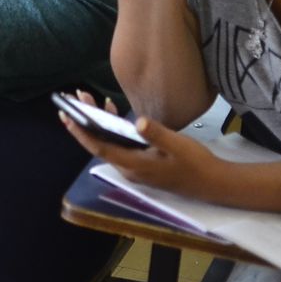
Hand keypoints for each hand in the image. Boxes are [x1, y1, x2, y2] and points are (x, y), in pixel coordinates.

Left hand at [60, 93, 224, 199]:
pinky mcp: (142, 166)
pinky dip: (114, 130)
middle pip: (100, 144)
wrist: (214, 183)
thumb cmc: (196, 163)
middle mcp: (129, 169)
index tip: (66, 116)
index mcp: (134, 165)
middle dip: (86, 121)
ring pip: (109, 144)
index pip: (99, 147)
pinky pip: (120, 147)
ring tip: (91, 100)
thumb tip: (138, 122)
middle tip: (76, 98)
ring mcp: (135, 169)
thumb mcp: (177, 145)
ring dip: (99, 124)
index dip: (81, 132)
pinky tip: (114, 114)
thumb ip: (157, 133)